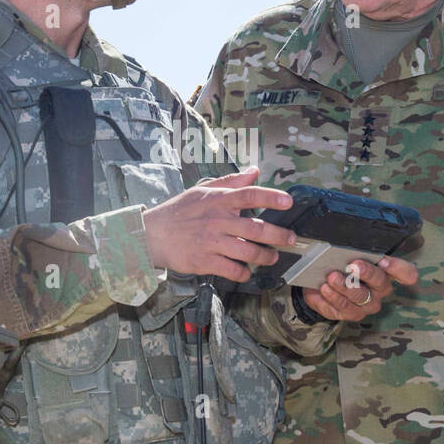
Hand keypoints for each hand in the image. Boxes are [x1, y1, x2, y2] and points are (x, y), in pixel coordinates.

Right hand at [144, 166, 295, 280]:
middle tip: (291, 238)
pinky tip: (247, 272)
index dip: (270, 198)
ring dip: (265, 256)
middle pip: (255, 228)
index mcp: (218, 200)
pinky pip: (232, 270)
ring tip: (273, 257)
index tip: (288, 202)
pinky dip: (244, 273)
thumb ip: (230, 181)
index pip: (249, 195)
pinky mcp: (205, 262)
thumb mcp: (202, 190)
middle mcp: (217, 220)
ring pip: (248, 252)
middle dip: (278, 235)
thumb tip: (254, 171)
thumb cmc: (179, 211)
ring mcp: (211, 242)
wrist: (152, 234)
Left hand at [299, 255, 418, 321]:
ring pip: (360, 297)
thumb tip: (350, 246)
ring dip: (345, 287)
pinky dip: (332, 298)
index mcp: (387, 272)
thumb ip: (355, 250)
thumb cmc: (341, 265)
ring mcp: (367, 305)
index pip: (407, 273)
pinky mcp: (350, 314)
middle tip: (352, 266)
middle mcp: (380, 290)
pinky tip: (324, 289)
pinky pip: (342, 308)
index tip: (384, 261)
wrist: (320, 281)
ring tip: (331, 278)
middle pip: (380, 283)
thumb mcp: (350, 254)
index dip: (399, 268)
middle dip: (366, 273)